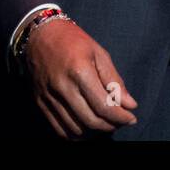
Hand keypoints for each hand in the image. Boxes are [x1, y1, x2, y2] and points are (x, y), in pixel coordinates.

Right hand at [22, 19, 138, 137]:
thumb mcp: (98, 52)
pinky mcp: (40, 103)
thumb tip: (130, 104)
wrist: (38, 35)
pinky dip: (76, 135)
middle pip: (90, 120)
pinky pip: (59, 129)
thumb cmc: (72, 40)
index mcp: (79, 71)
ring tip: (106, 124)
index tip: (131, 118)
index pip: (103, 105)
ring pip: (75, 129)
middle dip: (110, 125)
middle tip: (120, 121)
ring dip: (94, 132)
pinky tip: (87, 129)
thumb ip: (114, 80)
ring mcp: (49, 97)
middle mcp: (62, 87)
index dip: (121, 116)